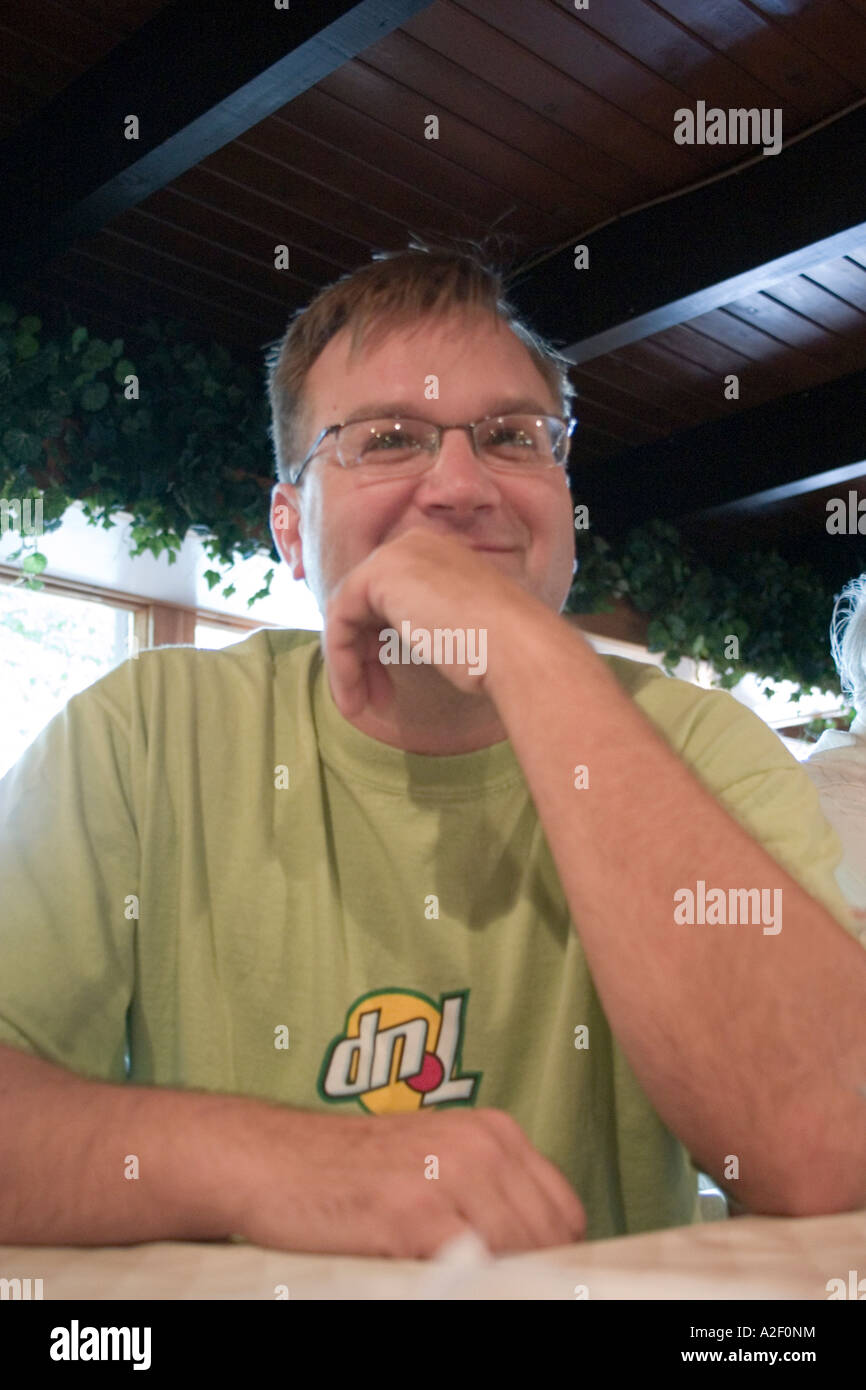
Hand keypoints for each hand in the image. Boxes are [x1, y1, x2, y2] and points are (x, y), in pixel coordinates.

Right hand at [232, 1105, 585, 1257]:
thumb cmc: (353, 1170)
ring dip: (496, 1277)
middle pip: (548, 1238)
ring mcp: (448, 1176)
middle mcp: (480, 1146)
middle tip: (487, 1279)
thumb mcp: (437, 1159)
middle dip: (527, 1270)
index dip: (551, 1253)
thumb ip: (490, 1189)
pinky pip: (470, 1268)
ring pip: (516, 1256)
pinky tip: (433, 1279)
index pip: (564, 1212)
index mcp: (494, 1130)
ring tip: (454, 1277)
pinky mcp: (412, 1215)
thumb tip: (539, 1247)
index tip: (529, 1275)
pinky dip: (462, 1282)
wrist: (271, 1159)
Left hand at [322, 528, 538, 717]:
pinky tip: (353, 695)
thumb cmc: (499, 651)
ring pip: (348, 616)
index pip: (388, 600)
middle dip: (363, 658)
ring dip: (349, 666)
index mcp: (437, 554)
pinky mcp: (377, 575)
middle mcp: (414, 545)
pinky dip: (341, 662)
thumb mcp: (454, 631)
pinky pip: (340, 622)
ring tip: (359, 707)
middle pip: (365, 606)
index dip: (380, 646)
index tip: (387, 689)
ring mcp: (395, 555)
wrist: (516, 647)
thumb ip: (422, 625)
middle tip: (373, 700)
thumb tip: (382, 646)